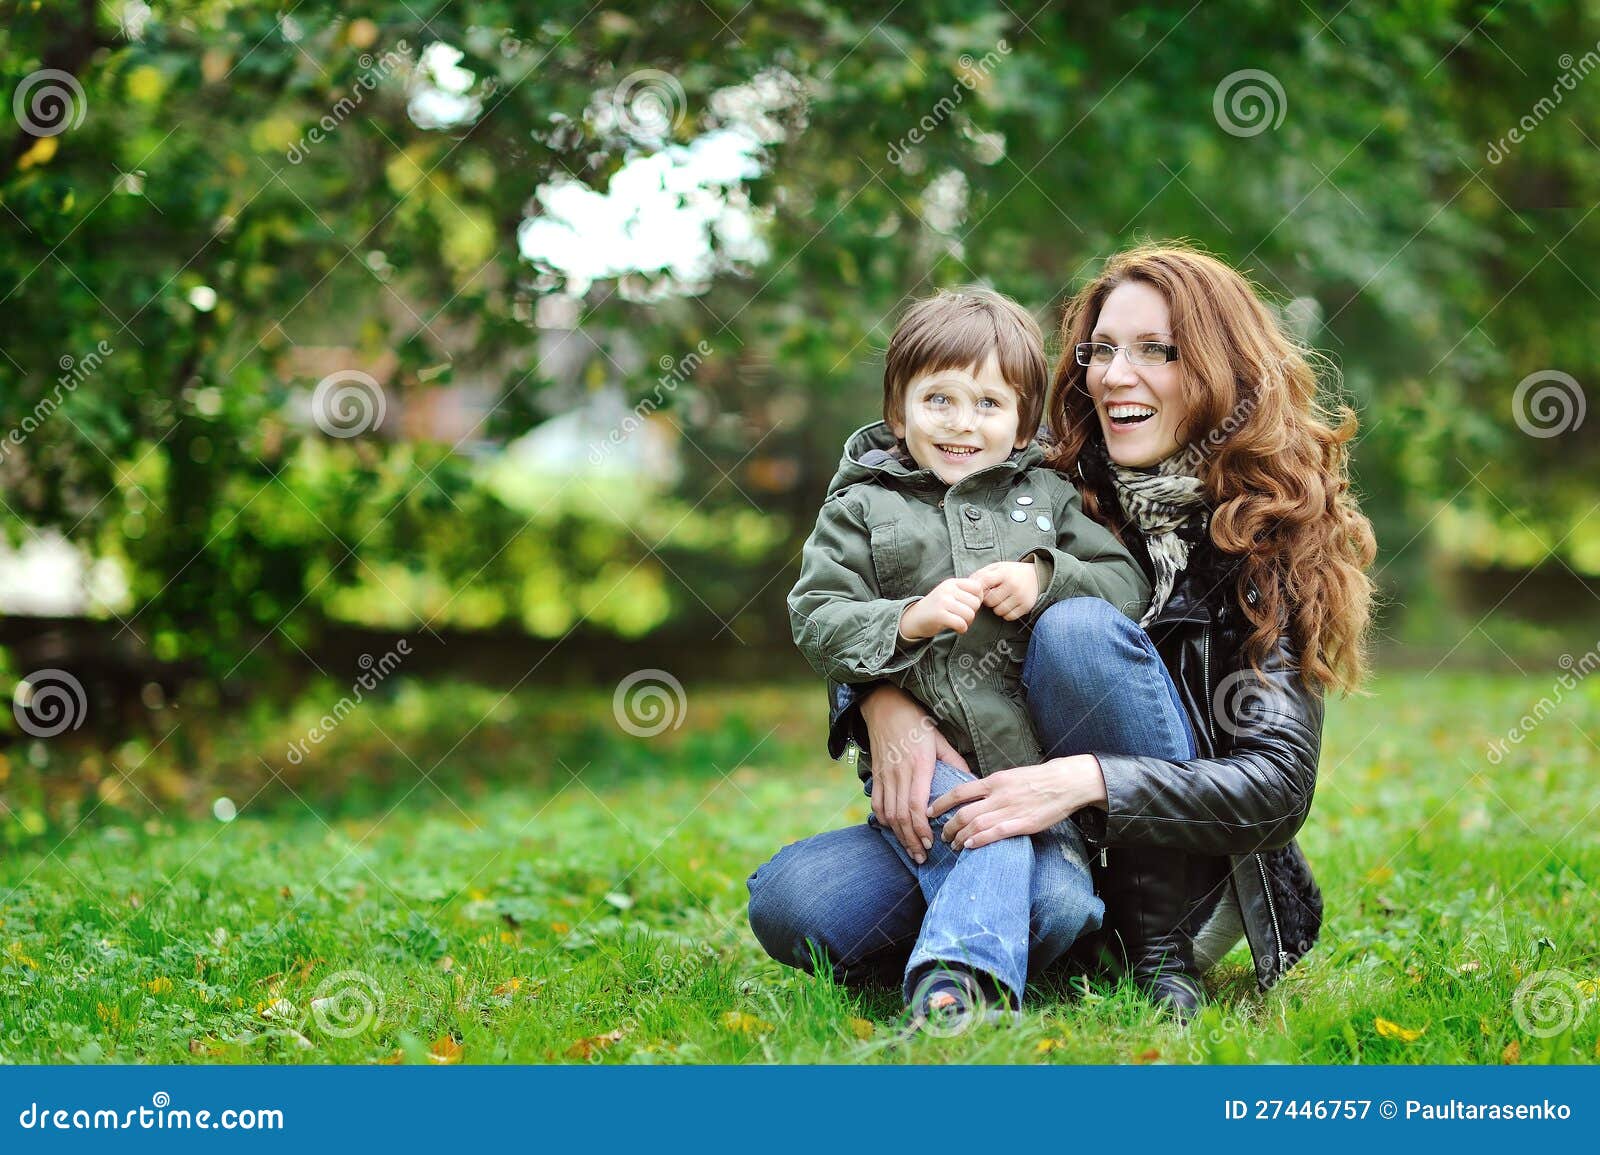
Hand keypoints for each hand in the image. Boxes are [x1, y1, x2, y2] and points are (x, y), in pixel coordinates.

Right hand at [861, 684, 971, 863]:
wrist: (885, 706)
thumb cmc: (917, 722)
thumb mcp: (940, 739)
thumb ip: (955, 762)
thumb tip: (972, 781)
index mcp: (919, 766)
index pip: (916, 806)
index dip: (921, 829)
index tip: (930, 843)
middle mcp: (899, 773)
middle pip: (902, 816)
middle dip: (911, 840)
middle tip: (922, 857)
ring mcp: (885, 775)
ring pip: (888, 814)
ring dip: (898, 835)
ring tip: (910, 849)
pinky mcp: (876, 774)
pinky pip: (876, 803)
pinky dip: (884, 819)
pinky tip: (893, 829)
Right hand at [898, 577, 982, 640]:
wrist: (914, 619)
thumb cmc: (936, 608)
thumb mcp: (949, 594)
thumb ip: (965, 593)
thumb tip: (988, 594)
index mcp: (952, 582)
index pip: (977, 587)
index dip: (978, 599)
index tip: (969, 607)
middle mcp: (947, 589)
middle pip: (975, 603)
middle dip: (972, 613)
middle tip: (962, 617)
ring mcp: (942, 601)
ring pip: (970, 614)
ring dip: (967, 622)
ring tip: (958, 623)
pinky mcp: (939, 615)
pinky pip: (961, 624)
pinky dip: (962, 629)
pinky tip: (956, 629)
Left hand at [928, 754, 1107, 850]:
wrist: (1066, 782)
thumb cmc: (1039, 779)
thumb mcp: (1011, 775)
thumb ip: (992, 786)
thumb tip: (974, 796)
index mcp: (994, 781)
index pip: (959, 792)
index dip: (940, 803)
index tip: (929, 811)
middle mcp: (998, 795)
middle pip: (963, 813)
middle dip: (949, 826)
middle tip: (943, 835)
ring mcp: (1010, 810)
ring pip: (976, 825)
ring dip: (961, 837)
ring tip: (954, 845)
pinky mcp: (1023, 824)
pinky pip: (995, 833)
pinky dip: (979, 841)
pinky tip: (970, 846)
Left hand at [971, 561, 1039, 621]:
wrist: (1037, 575)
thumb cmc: (1011, 572)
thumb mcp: (997, 567)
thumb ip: (982, 574)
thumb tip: (967, 584)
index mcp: (1004, 572)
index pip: (983, 583)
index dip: (978, 590)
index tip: (981, 591)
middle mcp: (1013, 585)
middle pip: (989, 601)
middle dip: (988, 600)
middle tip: (993, 595)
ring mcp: (1021, 596)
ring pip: (998, 611)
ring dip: (997, 608)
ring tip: (1002, 599)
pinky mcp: (1027, 606)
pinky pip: (1008, 617)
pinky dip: (1006, 613)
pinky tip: (1009, 605)